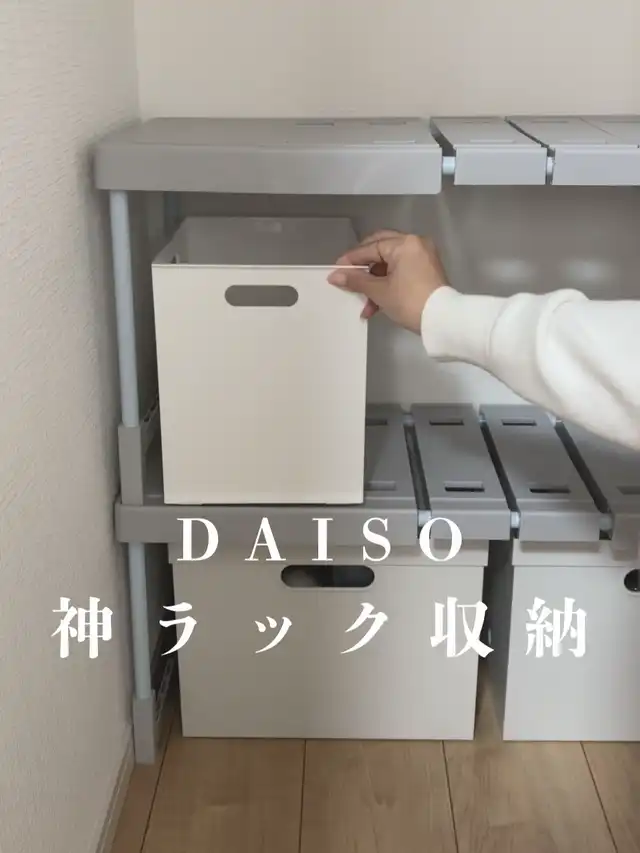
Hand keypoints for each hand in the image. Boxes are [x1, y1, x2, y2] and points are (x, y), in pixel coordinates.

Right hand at [327, 229, 448, 333]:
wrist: (443, 321)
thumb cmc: (409, 302)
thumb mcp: (380, 292)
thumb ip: (356, 281)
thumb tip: (334, 276)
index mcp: (404, 243)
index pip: (371, 247)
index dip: (352, 259)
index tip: (337, 270)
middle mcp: (415, 244)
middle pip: (381, 250)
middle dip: (364, 269)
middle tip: (350, 278)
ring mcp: (423, 257)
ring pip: (390, 264)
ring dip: (375, 283)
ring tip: (365, 304)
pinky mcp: (427, 271)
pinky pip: (401, 272)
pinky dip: (388, 285)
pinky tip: (376, 306)